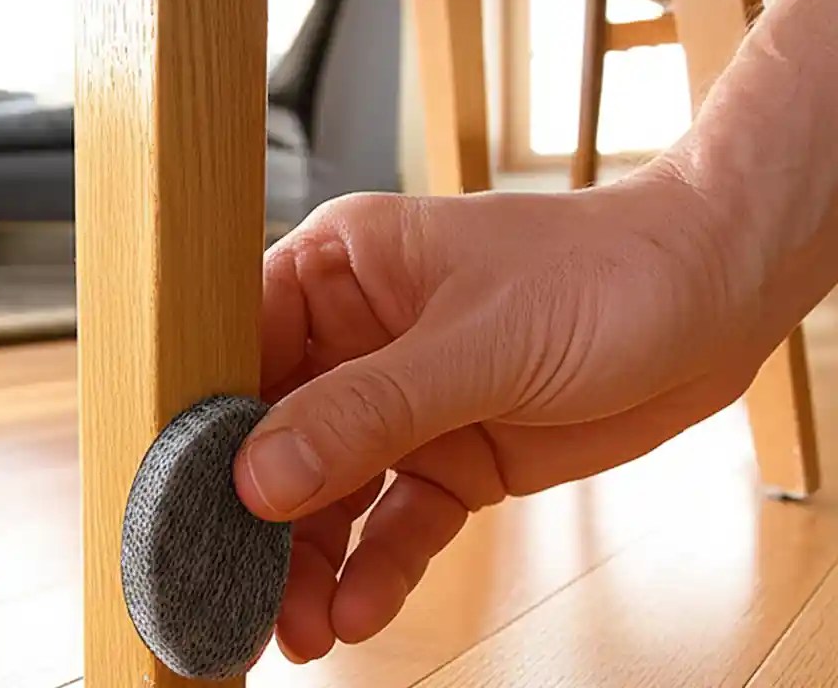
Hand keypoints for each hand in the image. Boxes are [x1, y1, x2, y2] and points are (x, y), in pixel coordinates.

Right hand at [232, 165, 777, 662]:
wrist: (719, 298)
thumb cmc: (605, 272)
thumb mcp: (480, 342)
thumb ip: (366, 412)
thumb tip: (257, 477)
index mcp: (340, 271)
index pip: (241, 347)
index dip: (207, 424)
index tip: (180, 499)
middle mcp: (357, 339)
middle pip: (278, 437)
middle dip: (259, 518)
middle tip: (243, 592)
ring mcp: (403, 405)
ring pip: (331, 493)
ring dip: (312, 561)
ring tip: (299, 627)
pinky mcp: (450, 457)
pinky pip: (398, 522)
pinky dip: (380, 568)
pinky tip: (359, 611)